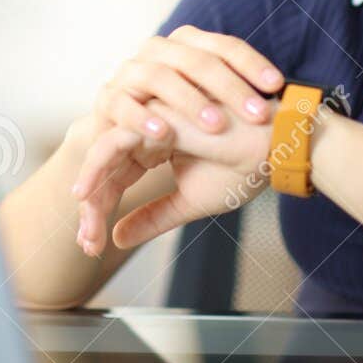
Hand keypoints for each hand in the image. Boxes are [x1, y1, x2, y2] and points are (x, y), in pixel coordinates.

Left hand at [71, 27, 284, 253]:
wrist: (276, 147)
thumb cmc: (245, 166)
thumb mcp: (191, 200)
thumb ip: (153, 216)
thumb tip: (117, 237)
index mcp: (157, 143)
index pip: (119, 177)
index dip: (103, 210)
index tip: (94, 245)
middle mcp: (149, 129)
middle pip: (107, 168)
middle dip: (93, 207)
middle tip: (87, 243)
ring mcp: (151, 120)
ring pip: (103, 155)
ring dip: (92, 193)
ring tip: (86, 228)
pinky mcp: (155, 116)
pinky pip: (114, 142)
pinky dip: (97, 168)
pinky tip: (86, 193)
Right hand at [89, 25, 283, 144]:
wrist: (121, 138)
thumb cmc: (177, 122)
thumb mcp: (208, 107)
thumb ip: (238, 99)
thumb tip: (294, 101)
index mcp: (185, 45)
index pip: (224, 46)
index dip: (252, 63)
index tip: (278, 86)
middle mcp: (157, 51)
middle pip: (195, 59)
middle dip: (228, 86)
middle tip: (257, 113)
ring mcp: (129, 73)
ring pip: (159, 76)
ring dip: (190, 100)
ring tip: (216, 125)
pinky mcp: (108, 100)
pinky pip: (124, 105)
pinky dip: (144, 117)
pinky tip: (166, 133)